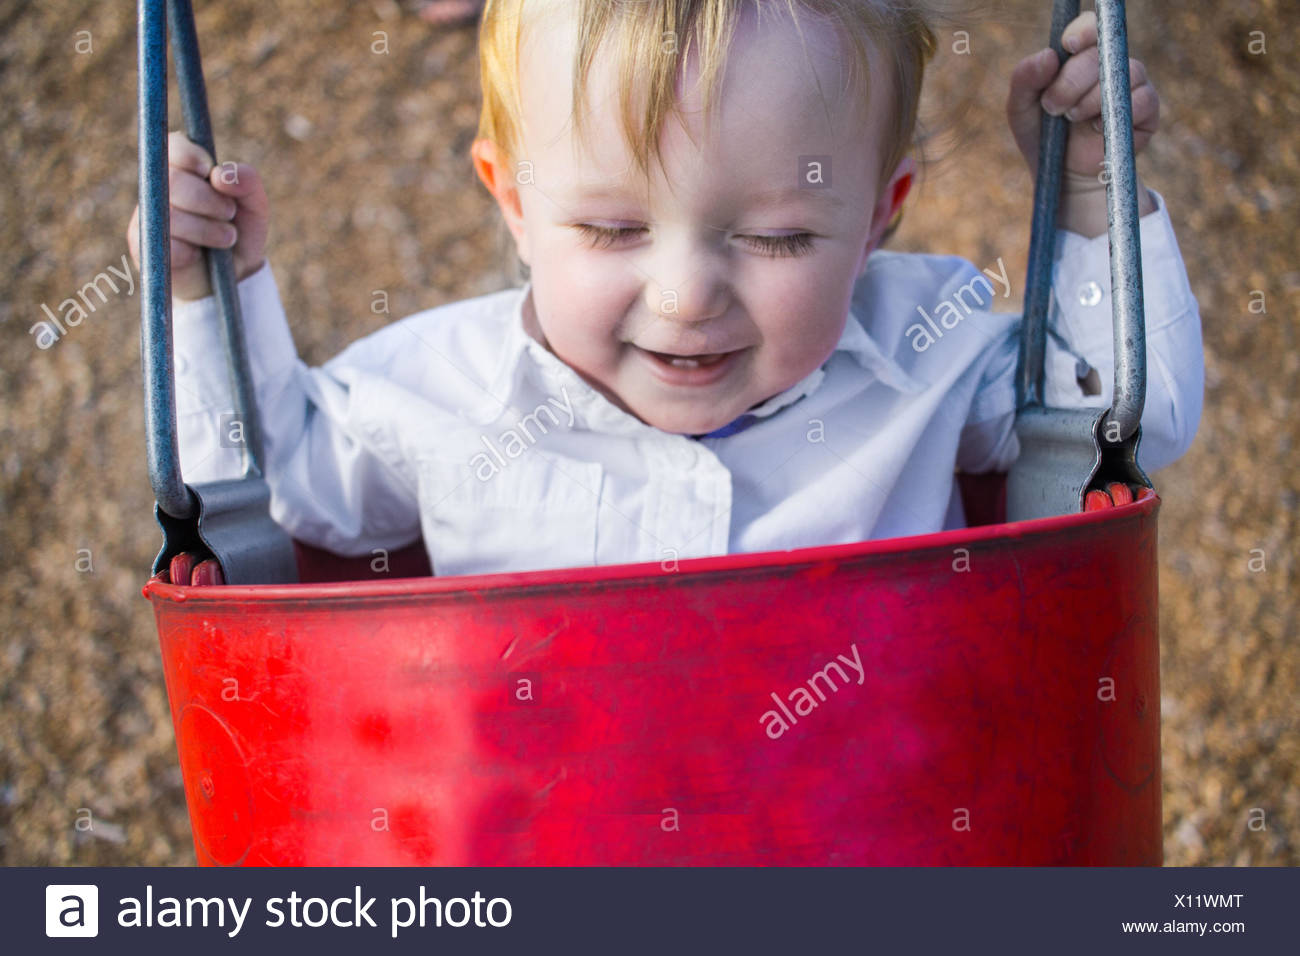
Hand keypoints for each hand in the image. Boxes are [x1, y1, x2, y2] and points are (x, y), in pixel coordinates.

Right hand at [126, 130, 269, 300]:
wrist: (232, 277)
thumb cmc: (239, 231)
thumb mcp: (254, 206)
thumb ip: (247, 182)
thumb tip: (221, 175)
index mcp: (183, 169)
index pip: (174, 146)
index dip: (190, 156)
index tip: (209, 171)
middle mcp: (159, 188)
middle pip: (174, 180)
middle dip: (209, 200)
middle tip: (229, 213)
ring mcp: (147, 215)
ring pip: (171, 215)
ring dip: (206, 229)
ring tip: (226, 238)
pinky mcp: (142, 245)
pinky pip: (165, 243)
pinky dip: (190, 251)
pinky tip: (197, 255)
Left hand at [1007, 11, 1158, 236]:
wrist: (1063, 176)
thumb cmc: (1043, 136)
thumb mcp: (1021, 109)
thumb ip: (1024, 79)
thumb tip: (1050, 55)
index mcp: (1079, 57)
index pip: (1091, 28)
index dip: (1083, 32)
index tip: (1069, 47)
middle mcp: (1109, 65)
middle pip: (1101, 53)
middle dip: (1071, 81)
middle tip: (1054, 107)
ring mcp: (1132, 85)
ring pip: (1122, 74)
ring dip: (1091, 100)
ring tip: (1073, 120)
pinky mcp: (1147, 110)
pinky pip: (1142, 99)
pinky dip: (1116, 114)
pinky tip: (1098, 129)